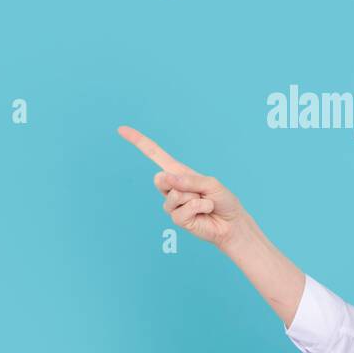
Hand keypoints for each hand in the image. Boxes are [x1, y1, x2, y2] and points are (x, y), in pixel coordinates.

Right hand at [117, 125, 252, 249]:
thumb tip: (165, 178)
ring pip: (174, 196)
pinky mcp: (177, 219)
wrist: (231, 223)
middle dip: (180, 184)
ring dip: (195, 198)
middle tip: (199, 191)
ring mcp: (172, 204)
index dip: (139, 142)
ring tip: (205, 202)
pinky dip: (199, 208)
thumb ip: (189, 180)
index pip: (155, 154)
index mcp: (178, 172)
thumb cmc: (223, 200)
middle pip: (160, 179)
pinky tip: (205, 212)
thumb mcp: (210, 183)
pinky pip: (183, 210)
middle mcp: (172, 187)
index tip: (121, 129)